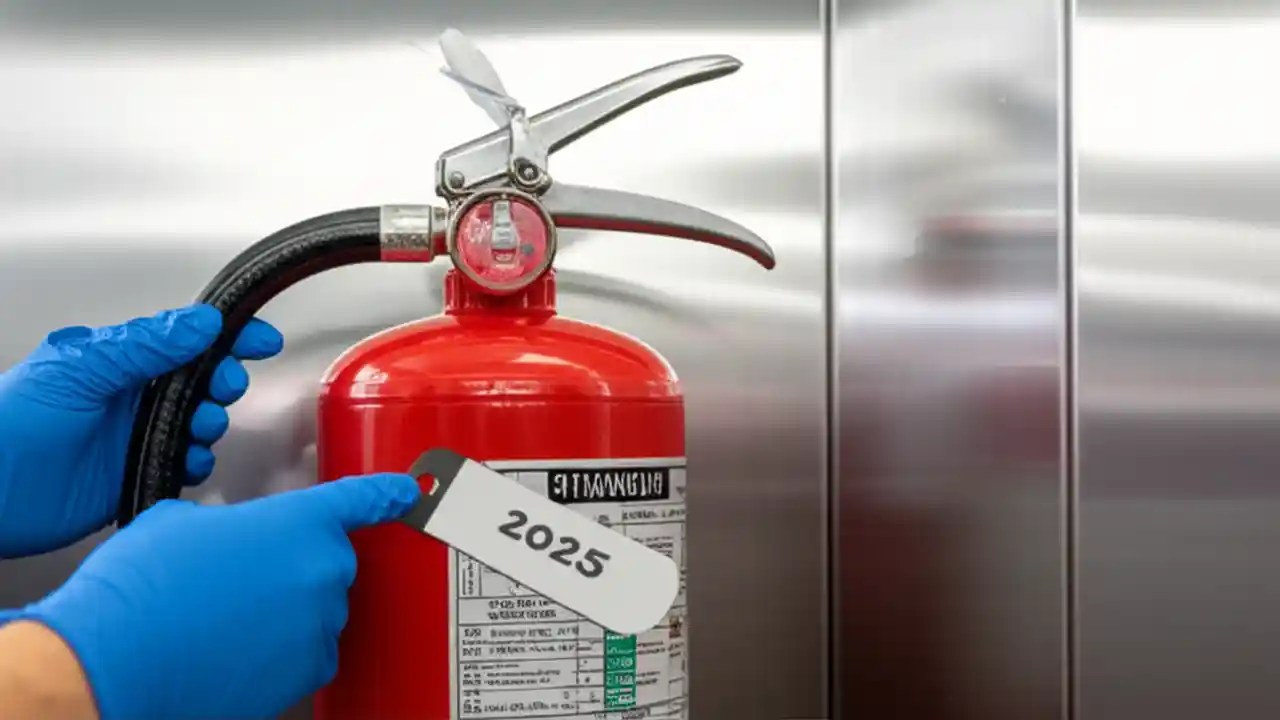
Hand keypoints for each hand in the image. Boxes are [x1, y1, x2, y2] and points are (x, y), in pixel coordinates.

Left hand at [0, 304, 282, 557]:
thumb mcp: (76, 369)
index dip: (227, 336)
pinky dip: (196, 462)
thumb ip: (141, 345)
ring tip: (200, 427)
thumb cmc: (6, 424)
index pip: (184, 339)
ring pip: (199, 423)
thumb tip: (199, 322)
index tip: (260, 340)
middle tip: (223, 388)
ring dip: (210, 423)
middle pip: (201, 380)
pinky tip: (187, 459)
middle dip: (223, 381)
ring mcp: (134, 436)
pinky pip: (185, 464)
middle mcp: (130, 396)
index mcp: (117, 361)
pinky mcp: (135, 474)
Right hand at [12, 473, 421, 719]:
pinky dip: (281, 650)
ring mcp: (320, 624)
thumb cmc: (141, 588)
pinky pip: (308, 650)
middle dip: (292, 566)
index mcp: (299, 522)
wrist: (116, 661)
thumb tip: (224, 538)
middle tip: (237, 578)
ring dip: (285, 610)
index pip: (360, 499)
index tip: (406, 492)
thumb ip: (226, 523)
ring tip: (225, 618)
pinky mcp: (309, 670)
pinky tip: (235, 649)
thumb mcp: (179, 523)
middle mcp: (323, 571)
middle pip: (328, 561)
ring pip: (317, 609)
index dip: (384, 494)